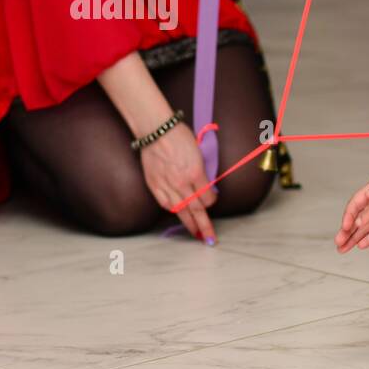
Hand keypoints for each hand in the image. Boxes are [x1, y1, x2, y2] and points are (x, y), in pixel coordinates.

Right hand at [141, 123, 217, 242]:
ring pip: (180, 211)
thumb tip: (206, 184)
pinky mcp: (154, 184)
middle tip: (210, 239)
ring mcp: (166, 184)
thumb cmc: (179, 136)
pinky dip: (173, 210)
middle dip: (204, 226)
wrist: (156, 129)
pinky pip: (165, 203)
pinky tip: (177, 215)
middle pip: (196, 210)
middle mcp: (181, 182)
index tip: (213, 201)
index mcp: (195, 173)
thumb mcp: (199, 152)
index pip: (208, 197)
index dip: (212, 201)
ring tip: (195, 233)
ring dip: (188, 224)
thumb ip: (202, 170)